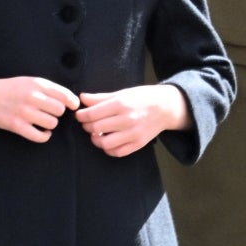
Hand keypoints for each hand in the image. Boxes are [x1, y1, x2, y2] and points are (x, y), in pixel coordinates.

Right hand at [0, 76, 79, 141]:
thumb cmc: (12, 89)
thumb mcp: (30, 81)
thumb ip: (49, 88)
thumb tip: (71, 100)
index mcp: (37, 84)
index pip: (64, 95)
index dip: (72, 102)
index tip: (72, 106)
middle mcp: (32, 97)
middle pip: (59, 110)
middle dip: (58, 113)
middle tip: (50, 113)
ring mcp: (24, 112)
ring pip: (52, 123)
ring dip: (50, 124)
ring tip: (44, 121)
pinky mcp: (17, 126)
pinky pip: (40, 137)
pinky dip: (44, 136)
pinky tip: (42, 132)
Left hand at [75, 85, 190, 156]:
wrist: (166, 107)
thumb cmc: (142, 98)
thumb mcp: (122, 93)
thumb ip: (100, 98)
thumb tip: (82, 98)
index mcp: (121, 104)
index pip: (92, 114)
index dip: (81, 116)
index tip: (79, 115)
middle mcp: (127, 120)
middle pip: (96, 128)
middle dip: (87, 126)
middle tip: (87, 124)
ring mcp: (133, 134)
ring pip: (104, 143)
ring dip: (95, 140)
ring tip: (96, 134)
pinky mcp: (138, 144)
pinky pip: (117, 152)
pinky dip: (108, 149)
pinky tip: (107, 142)